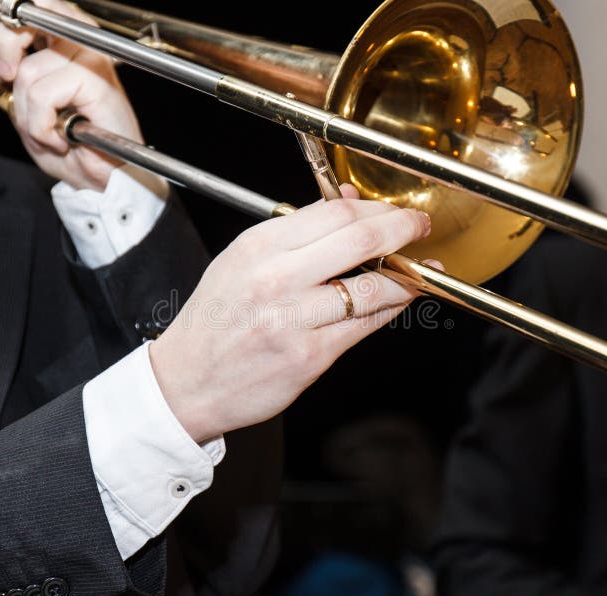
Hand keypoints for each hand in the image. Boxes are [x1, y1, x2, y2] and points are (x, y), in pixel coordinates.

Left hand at [0, 0, 140, 190]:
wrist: (108, 180)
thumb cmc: (76, 150)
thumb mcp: (32, 110)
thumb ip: (18, 78)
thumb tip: (3, 58)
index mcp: (70, 47)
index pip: (38, 10)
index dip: (7, 32)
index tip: (1, 70)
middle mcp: (85, 47)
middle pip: (35, 15)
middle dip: (8, 45)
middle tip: (6, 79)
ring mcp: (94, 63)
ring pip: (31, 70)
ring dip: (29, 112)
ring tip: (48, 133)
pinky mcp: (99, 83)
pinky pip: (44, 93)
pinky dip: (42, 124)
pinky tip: (61, 139)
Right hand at [149, 186, 435, 441]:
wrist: (187, 381)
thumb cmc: (215, 321)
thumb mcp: (241, 262)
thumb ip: (295, 233)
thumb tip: (348, 202)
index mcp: (257, 247)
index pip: (333, 212)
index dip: (376, 208)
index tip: (393, 210)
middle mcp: (275, 278)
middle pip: (359, 238)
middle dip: (403, 228)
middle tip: (419, 226)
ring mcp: (294, 319)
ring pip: (373, 285)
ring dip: (408, 273)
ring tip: (419, 269)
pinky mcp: (310, 355)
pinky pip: (367, 324)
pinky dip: (392, 307)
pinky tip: (401, 298)